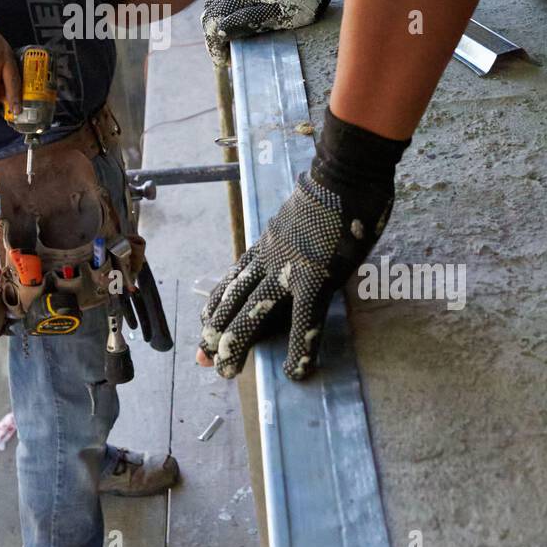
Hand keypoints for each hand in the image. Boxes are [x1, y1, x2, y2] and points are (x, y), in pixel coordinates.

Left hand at [199, 172, 393, 380]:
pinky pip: (303, 320)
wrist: (344, 174)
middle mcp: (268, 260)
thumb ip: (289, 235)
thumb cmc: (330, 190)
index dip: (216, 309)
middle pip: (233, 302)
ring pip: (253, 313)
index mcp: (265, 246)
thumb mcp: (296, 217)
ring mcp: (288, 270)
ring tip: (228, 371)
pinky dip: (299, 349)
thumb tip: (292, 241)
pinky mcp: (316, 278)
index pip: (232, 284)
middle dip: (216, 334)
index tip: (202, 331)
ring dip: (238, 344)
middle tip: (205, 361)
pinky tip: (294, 372)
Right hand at [201, 0, 341, 65]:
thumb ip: (245, 22)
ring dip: (214, 25)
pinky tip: (227, 20)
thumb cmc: (296, 1)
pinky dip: (220, 11)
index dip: (215, 46)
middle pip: (209, 17)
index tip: (223, 61)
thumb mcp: (274, 17)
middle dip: (212, 38)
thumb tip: (219, 31)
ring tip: (225, 41)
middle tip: (224, 55)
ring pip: (213, 6)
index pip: (212, 26)